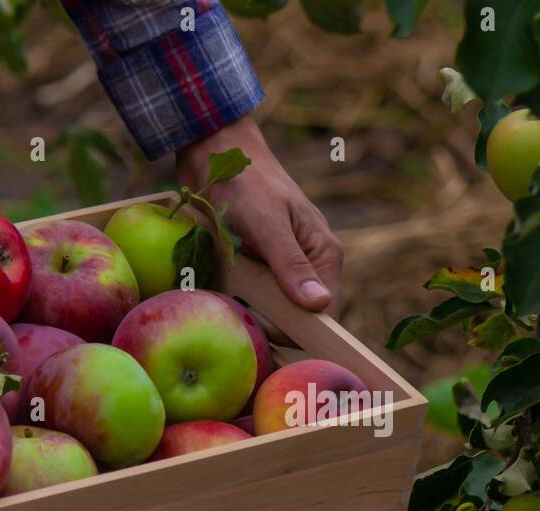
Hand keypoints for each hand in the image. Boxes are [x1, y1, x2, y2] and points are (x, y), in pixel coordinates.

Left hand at [176, 116, 343, 314]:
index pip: (323, 313)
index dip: (296, 327)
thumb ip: (292, 265)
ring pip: (270, 310)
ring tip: (223, 290)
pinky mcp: (259, 267)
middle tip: (235, 304)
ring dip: (246, 307)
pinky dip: (235, 295)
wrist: (216, 154)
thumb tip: (319, 305)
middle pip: (296, 316)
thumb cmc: (247, 183)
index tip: (261, 324)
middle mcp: (308, 266)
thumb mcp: (268, 224)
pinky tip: (218, 282)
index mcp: (324, 256)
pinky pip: (251, 296)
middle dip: (266, 319)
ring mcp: (282, 268)